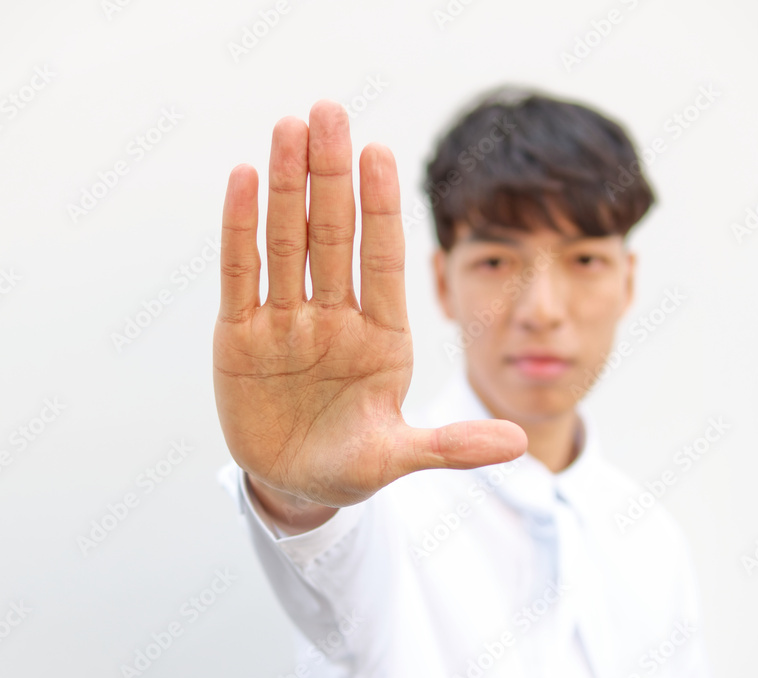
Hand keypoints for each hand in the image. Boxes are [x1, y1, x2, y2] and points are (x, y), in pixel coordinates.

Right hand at [213, 100, 526, 508]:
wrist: (293, 484)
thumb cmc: (351, 466)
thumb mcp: (399, 458)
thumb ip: (451, 447)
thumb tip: (518, 445)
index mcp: (381, 336)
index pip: (382, 258)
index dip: (380, 207)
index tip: (379, 153)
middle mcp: (334, 317)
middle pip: (332, 235)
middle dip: (330, 176)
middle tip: (329, 112)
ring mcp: (286, 323)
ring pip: (287, 242)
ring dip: (286, 186)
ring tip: (289, 127)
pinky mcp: (239, 337)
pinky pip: (241, 275)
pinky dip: (240, 230)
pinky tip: (244, 178)